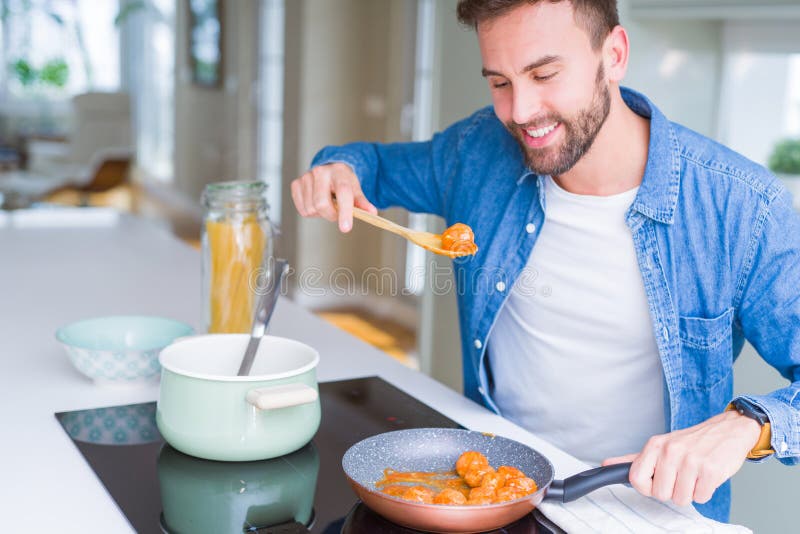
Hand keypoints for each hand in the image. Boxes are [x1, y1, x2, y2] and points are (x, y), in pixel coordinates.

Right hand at [290, 163, 377, 232]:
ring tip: (326, 204)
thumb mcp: (355, 189)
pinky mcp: (296, 183)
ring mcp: (306, 177)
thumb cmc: (343, 181)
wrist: (330, 169)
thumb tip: (372, 212)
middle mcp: (320, 172)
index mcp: (339, 172)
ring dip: (320, 213)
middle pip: (321, 204)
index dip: (344, 212)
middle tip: (336, 213)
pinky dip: (310, 212)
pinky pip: (301, 209)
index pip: (342, 193)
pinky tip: (315, 203)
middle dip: (330, 215)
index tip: (346, 228)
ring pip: (310, 209)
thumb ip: (362, 202)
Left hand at [602, 411, 761, 505]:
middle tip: (681, 476)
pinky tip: (706, 476)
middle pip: (660, 494)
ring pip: (681, 499)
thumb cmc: (692, 441)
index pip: (636, 479)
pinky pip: (701, 498)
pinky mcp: (711, 470)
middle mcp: (671, 451)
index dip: (646, 487)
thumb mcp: (660, 444)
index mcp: (655, 445)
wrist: (728, 429)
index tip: (656, 482)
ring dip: (690, 492)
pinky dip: (705, 492)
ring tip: (695, 475)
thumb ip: (634, 459)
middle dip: (672, 491)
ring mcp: (691, 460)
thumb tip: (606, 464)